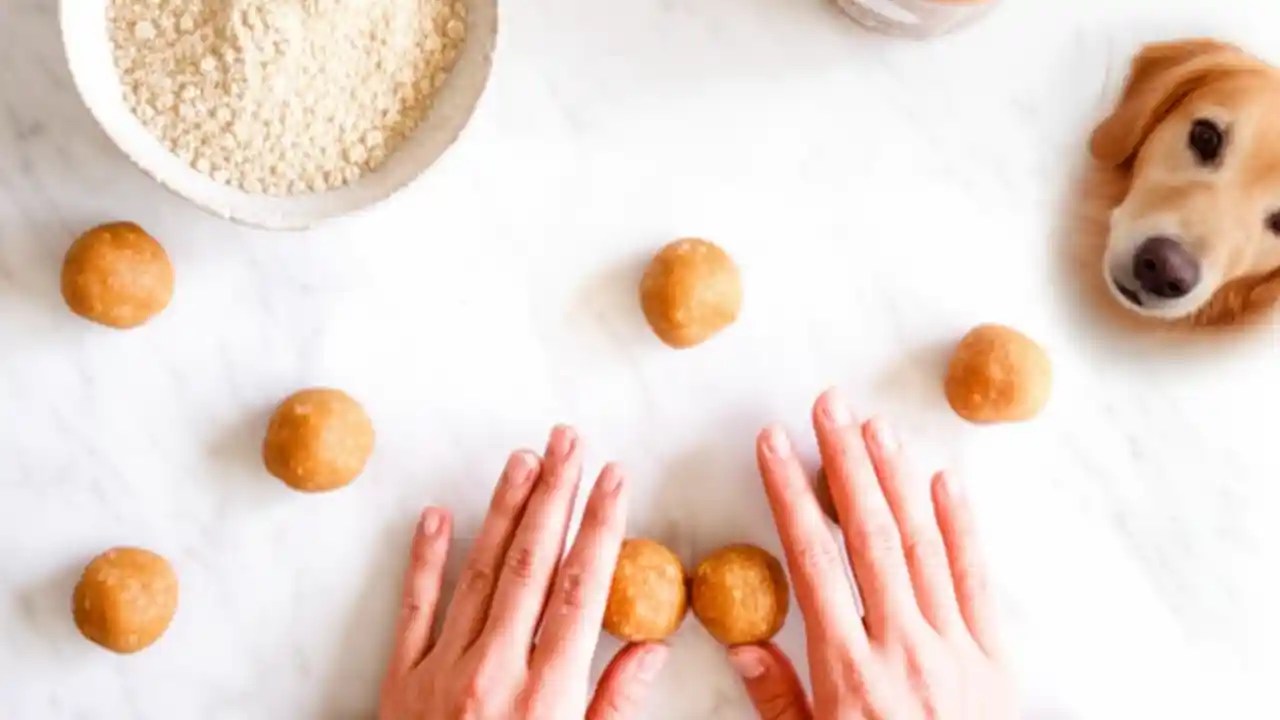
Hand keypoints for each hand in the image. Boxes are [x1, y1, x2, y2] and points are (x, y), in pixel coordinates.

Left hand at [378, 427, 667, 719]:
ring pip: (480, 574)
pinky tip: (437, 516)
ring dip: (504, 510)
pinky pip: (415, 610)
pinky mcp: (401, 684)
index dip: (601, 527)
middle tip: (567, 443)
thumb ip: (615, 705)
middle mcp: (495, 674)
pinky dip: (426, 560)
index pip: (582, 591)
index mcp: (547, 698)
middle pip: (532, 565)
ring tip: (523, 460)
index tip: (613, 480)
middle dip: (554, 495)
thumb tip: (652, 648)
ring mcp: (443, 674)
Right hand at [732, 390, 1015, 719]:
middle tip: (829, 407)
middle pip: (872, 536)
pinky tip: (945, 482)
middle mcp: (904, 649)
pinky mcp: (1000, 662)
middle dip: (846, 463)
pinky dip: (964, 528)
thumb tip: (746, 644)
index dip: (790, 495)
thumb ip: (780, 702)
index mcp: (849, 672)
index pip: (812, 562)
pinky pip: (979, 582)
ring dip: (899, 480)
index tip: (773, 446)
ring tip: (875, 428)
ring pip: (925, 547)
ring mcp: (958, 652)